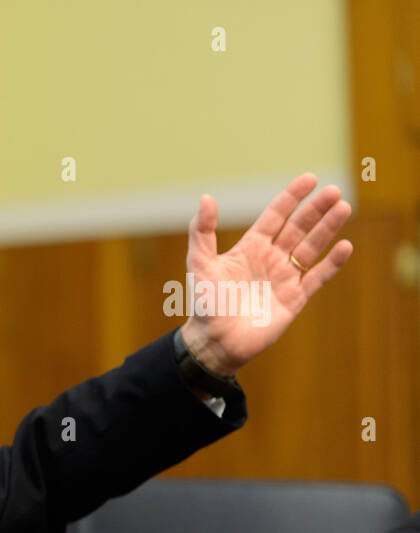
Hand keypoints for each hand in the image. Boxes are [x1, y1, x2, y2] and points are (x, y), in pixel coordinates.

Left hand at [182, 172, 353, 376]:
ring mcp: (284, 278)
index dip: (292, 197)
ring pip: (311, 248)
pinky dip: (332, 264)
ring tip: (343, 208)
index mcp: (250, 248)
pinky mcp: (294, 299)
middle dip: (316, 210)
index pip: (276, 216)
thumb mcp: (199, 264)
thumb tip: (205, 198)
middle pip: (299, 228)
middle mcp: (270, 259)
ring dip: (327, 229)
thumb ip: (201, 232)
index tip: (310, 179)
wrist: (214, 342)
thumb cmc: (204, 303)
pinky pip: (317, 278)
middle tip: (333, 191)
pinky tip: (345, 246)